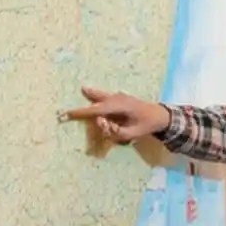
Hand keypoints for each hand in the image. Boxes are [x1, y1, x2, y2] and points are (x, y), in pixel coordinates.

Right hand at [58, 87, 172, 143]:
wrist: (160, 115)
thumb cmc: (147, 125)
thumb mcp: (133, 133)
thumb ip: (116, 132)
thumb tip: (102, 125)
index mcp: (118, 106)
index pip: (95, 110)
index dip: (80, 113)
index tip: (65, 115)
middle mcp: (116, 98)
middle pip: (95, 104)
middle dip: (85, 111)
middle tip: (74, 116)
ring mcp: (117, 95)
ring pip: (98, 97)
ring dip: (92, 101)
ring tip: (92, 102)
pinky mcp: (118, 97)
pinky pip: (103, 97)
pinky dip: (96, 98)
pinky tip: (87, 92)